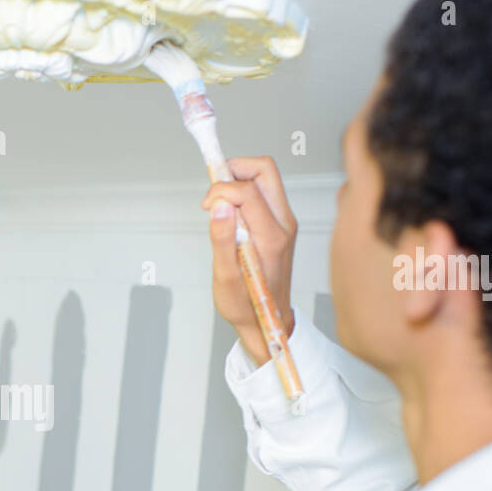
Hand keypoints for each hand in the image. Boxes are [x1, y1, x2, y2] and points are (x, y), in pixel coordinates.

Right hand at [201, 156, 297, 365]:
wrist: (267, 321)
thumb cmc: (245, 305)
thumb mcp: (226, 278)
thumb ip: (222, 239)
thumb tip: (218, 205)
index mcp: (272, 236)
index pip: (248, 190)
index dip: (221, 189)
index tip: (206, 207)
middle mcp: (284, 223)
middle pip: (265, 170)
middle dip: (234, 170)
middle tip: (213, 190)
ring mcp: (285, 222)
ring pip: (265, 178)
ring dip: (238, 181)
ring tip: (219, 205)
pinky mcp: (280, 224)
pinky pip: (263, 193)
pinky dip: (242, 193)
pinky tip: (229, 215)